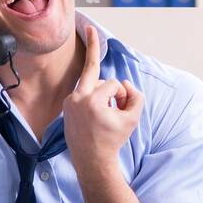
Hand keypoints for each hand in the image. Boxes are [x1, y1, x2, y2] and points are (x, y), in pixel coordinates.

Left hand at [63, 25, 142, 176]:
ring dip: (102, 95)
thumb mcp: (133, 119)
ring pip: (90, 86)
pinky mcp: (66, 108)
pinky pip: (82, 95)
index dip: (123, 95)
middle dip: (100, 66)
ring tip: (105, 114)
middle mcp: (77, 99)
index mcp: (92, 101)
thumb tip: (125, 84)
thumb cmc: (112, 140)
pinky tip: (93, 108)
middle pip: (94, 73)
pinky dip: (92, 100)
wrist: (92, 161)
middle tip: (93, 42)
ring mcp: (69, 103)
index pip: (113, 84)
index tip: (123, 106)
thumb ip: (135, 96)